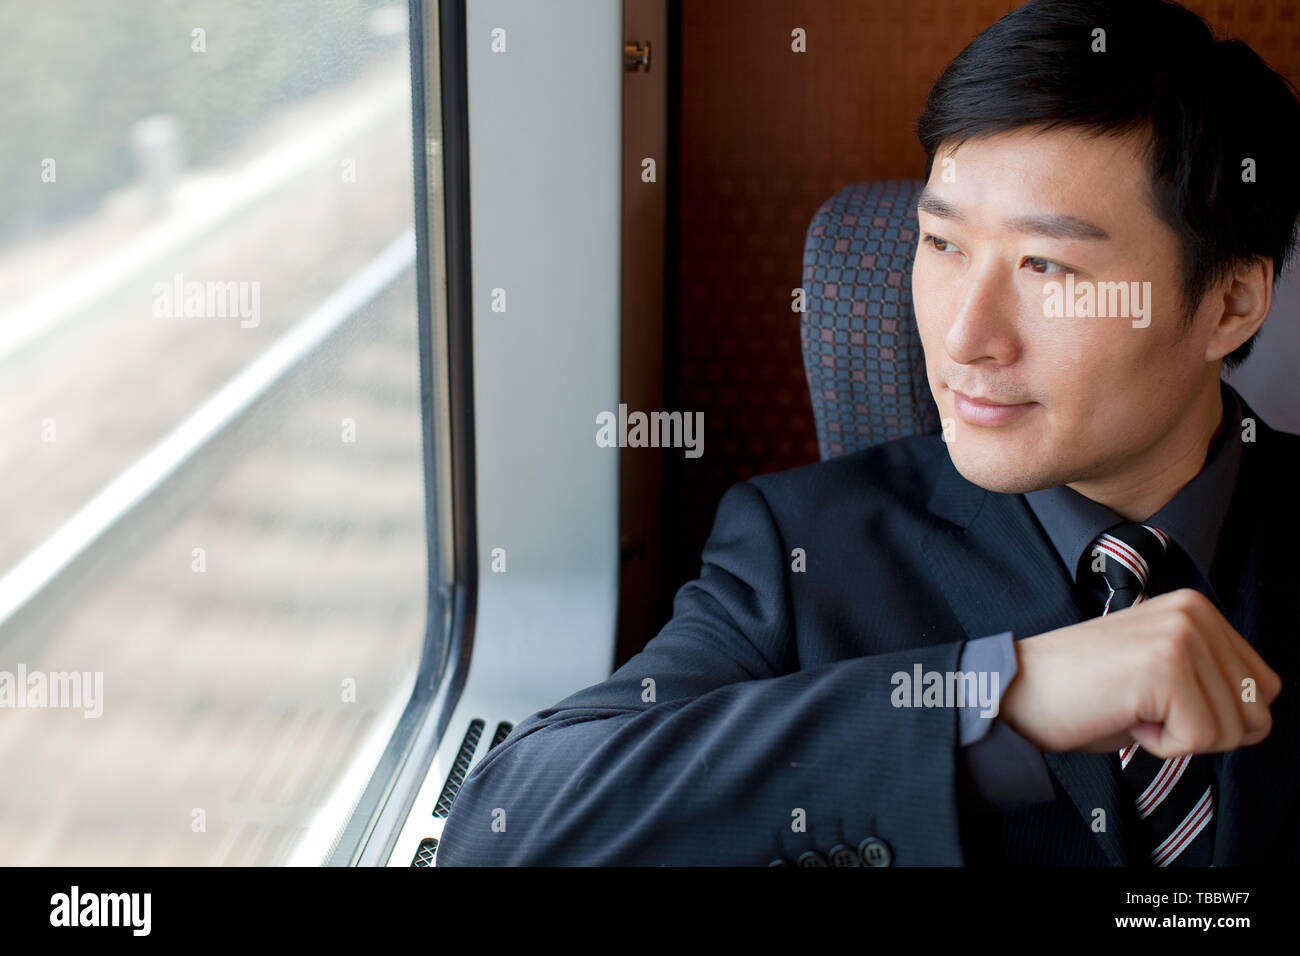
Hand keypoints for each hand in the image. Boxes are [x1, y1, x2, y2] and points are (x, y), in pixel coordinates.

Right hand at [998, 588, 1280, 755]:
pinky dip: (1161, 745)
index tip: (1158, 699)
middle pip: (1256, 710)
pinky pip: (1199, 739)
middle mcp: (1194, 613)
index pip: (1264, 687)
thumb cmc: (1083, 692)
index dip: (1216, 714)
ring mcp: (1181, 637)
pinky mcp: (1165, 668)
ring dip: (1180, 737)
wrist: (1017, 691)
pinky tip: (1124, 716)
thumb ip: (1213, 684)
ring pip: (1232, 729)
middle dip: (1204, 728)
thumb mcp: (1162, 677)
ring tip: (1130, 708)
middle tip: (1144, 707)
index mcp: (1196, 608)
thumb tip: (1260, 722)